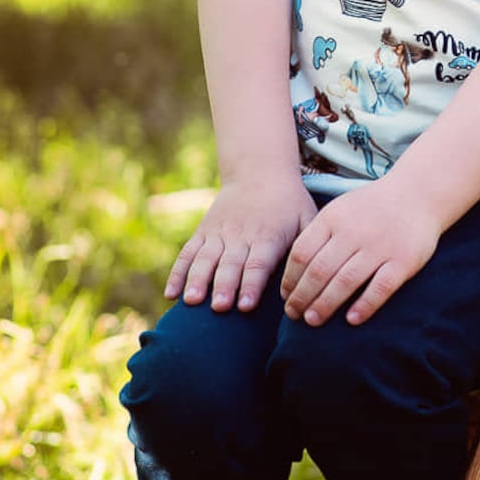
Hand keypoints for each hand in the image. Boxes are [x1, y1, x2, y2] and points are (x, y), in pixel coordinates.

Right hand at [163, 173, 314, 313]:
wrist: (259, 171)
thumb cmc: (290, 203)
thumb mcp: (307, 218)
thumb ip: (307, 247)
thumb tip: (308, 281)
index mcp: (268, 236)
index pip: (258, 263)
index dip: (251, 284)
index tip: (245, 306)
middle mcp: (240, 235)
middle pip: (230, 264)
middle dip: (223, 286)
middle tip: (218, 308)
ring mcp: (219, 233)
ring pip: (205, 259)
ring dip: (197, 281)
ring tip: (191, 302)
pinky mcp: (204, 232)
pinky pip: (188, 253)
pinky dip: (178, 273)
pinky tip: (171, 294)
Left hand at [281, 175, 441, 326]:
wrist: (418, 193)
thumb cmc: (372, 207)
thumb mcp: (340, 209)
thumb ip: (319, 234)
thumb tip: (294, 273)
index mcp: (334, 218)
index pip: (302, 253)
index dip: (290, 279)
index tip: (286, 296)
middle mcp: (354, 232)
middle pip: (320, 271)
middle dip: (302, 297)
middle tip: (294, 314)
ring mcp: (380, 247)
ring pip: (345, 282)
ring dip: (325, 304)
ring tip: (313, 320)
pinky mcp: (403, 261)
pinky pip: (380, 288)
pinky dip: (365, 305)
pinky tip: (352, 319)